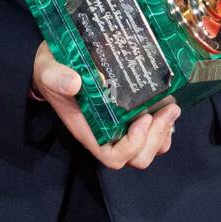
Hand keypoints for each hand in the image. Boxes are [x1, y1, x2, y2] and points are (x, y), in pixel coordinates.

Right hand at [31, 41, 179, 168]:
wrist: (54, 65)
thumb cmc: (51, 73)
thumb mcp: (48, 71)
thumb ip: (56, 78)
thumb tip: (74, 82)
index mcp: (89, 130)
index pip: (113, 156)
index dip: (133, 145)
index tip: (142, 118)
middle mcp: (107, 133)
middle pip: (137, 157)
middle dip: (156, 138)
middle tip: (167, 109)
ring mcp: (120, 126)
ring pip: (149, 147)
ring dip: (164, 132)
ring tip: (171, 107)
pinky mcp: (130, 114)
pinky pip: (153, 132)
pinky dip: (165, 124)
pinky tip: (168, 104)